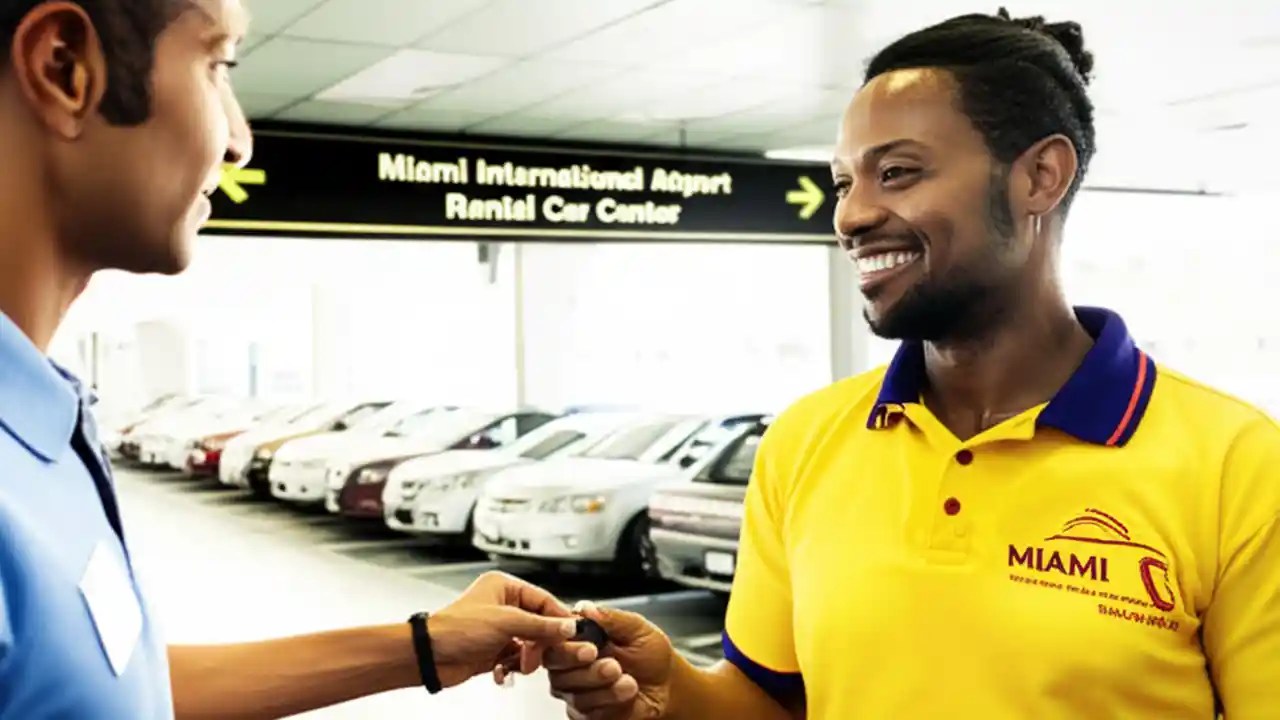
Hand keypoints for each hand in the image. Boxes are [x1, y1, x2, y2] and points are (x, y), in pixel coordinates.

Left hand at [427, 571, 577, 687]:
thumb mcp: (505, 622)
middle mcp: (503, 605)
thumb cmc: (455, 629)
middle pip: (540, 623)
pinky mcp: (495, 649)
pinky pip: (518, 657)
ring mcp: (499, 629)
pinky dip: (516, 666)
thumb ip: (541, 626)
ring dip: (529, 657)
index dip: (559, 617)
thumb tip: (567, 627)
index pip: (544, 600)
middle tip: (543, 655)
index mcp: (504, 587)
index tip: (572, 632)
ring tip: (521, 664)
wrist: (430, 657)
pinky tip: (506, 670)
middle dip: (541, 642)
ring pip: (531, 643)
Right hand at [545, 602, 674, 719]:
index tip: (590, 647)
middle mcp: (571, 665)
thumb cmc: (650, 654)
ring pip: (574, 693)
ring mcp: (576, 692)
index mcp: (578, 639)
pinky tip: (627, 693)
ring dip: (602, 687)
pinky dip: (609, 703)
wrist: (668, 686)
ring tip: (628, 680)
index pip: (555, 640)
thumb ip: (611, 619)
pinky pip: (587, 714)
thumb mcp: (637, 629)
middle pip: (557, 669)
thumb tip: (585, 607)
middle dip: (585, 669)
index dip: (567, 645)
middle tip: (612, 666)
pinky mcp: (586, 715)